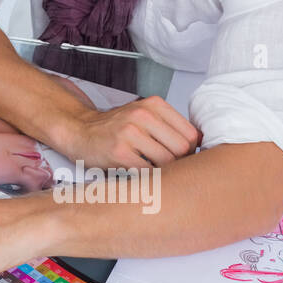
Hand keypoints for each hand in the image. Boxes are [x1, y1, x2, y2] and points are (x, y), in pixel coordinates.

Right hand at [70, 96, 200, 168]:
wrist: (79, 131)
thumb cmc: (116, 128)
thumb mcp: (144, 115)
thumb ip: (170, 126)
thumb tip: (203, 147)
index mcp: (153, 104)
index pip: (191, 134)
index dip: (191, 151)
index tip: (180, 158)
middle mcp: (142, 114)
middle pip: (183, 148)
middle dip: (179, 163)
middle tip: (167, 167)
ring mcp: (130, 132)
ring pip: (168, 162)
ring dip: (164, 171)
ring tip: (152, 170)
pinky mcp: (119, 152)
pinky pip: (148, 172)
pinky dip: (149, 178)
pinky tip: (140, 174)